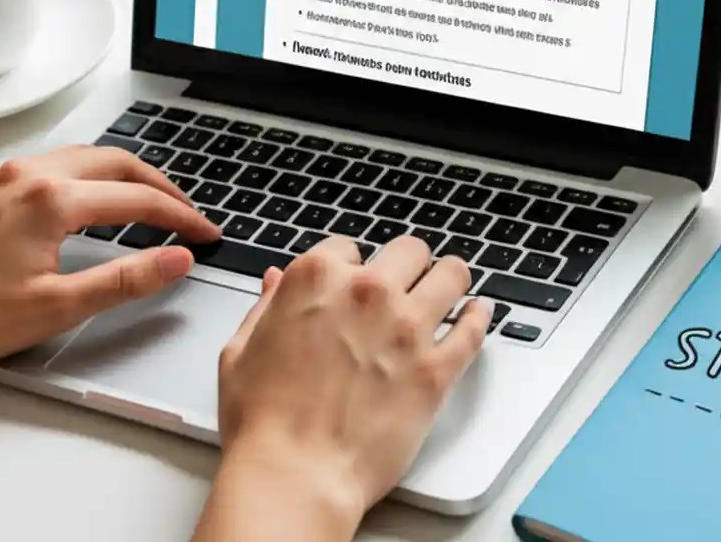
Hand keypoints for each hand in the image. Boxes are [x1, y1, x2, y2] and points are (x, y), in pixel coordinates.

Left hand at [0, 145, 219, 371]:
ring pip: (86, 157)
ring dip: (127, 175)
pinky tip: (95, 200)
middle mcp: (30, 176)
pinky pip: (56, 165)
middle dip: (162, 186)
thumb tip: (175, 259)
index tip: (204, 234)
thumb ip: (126, 278)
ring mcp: (7, 178)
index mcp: (51, 200)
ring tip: (151, 203)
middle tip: (187, 214)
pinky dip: (91, 176)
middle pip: (118, 162)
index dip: (181, 218)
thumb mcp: (59, 306)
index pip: (139, 199)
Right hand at [194, 236, 491, 540]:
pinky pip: (474, 329)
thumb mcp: (241, 352)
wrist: (295, 474)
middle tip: (408, 280)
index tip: (356, 280)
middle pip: (409, 251)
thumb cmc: (263, 423)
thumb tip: (274, 283)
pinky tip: (478, 313)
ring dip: (451, 279)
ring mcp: (406, 328)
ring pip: (451, 276)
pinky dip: (479, 317)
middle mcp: (366, 293)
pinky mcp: (436, 368)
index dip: (351, 265)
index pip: (348, 247)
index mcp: (315, 280)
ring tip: (452, 285)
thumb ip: (265, 308)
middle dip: (407, 264)